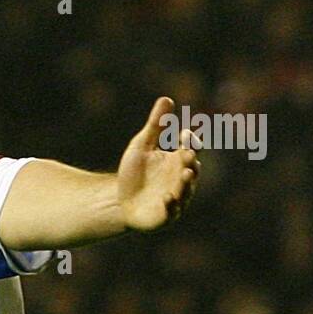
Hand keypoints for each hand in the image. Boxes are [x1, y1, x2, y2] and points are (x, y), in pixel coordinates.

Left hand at [116, 97, 200, 230]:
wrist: (121, 202)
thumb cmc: (135, 173)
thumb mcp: (142, 146)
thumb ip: (156, 125)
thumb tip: (167, 98)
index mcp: (178, 160)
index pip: (190, 148)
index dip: (189, 141)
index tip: (184, 134)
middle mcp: (181, 178)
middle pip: (191, 168)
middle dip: (190, 161)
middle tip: (187, 153)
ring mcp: (176, 198)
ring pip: (185, 190)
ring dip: (186, 182)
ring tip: (186, 173)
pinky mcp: (166, 215)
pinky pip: (172, 211)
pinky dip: (172, 205)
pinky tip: (167, 198)